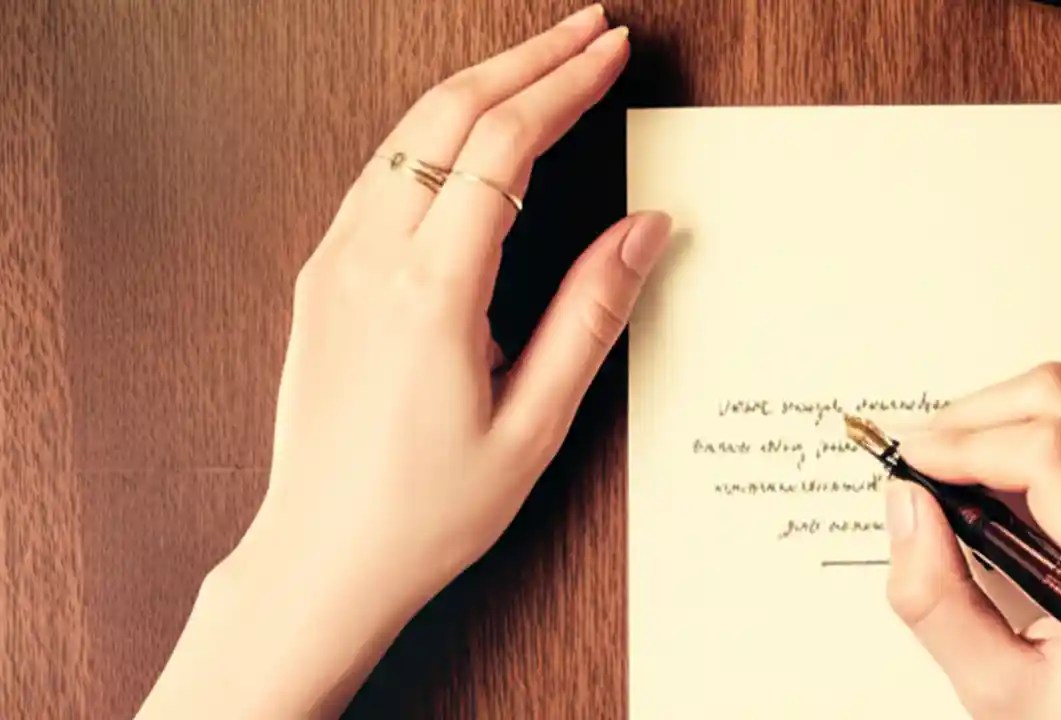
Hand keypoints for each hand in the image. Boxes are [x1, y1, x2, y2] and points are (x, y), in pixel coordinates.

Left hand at [138, 7, 669, 716]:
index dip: (564, 86)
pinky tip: (470, 134)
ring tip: (539, 64)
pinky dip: (436, 131)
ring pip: (408, 132)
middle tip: (585, 30)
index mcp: (428, 289)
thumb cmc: (423, 510)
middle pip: (449, 112)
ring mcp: (335, 261)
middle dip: (525, 60)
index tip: (608, 53)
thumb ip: (590, 315)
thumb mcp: (533, 424)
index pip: (504, 144)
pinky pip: (381, 172)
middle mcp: (369, 257)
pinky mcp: (323, 278)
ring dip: (478, 86)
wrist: (321, 557)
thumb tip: (643, 233)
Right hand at [885, 363, 1060, 718]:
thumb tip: (906, 501)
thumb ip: (935, 599)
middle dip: (980, 413)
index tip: (911, 459)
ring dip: (1023, 406)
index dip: (964, 440)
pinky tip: (1024, 462)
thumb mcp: (993, 691)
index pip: (1051, 455)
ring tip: (973, 455)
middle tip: (928, 454)